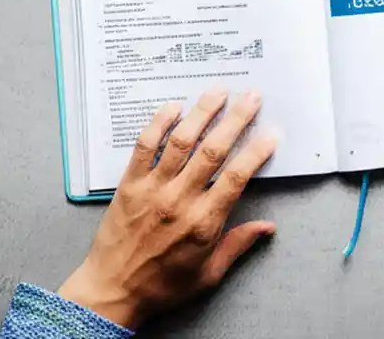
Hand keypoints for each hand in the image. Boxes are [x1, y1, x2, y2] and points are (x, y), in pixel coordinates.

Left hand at [58, 89, 276, 328]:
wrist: (112, 291)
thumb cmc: (162, 286)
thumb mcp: (209, 274)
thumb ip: (238, 245)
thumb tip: (268, 227)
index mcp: (204, 223)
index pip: (237, 177)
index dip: (256, 152)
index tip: (271, 133)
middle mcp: (179, 200)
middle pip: (213, 150)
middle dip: (236, 119)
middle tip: (252, 97)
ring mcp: (152, 189)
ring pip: (181, 141)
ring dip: (202, 113)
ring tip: (218, 91)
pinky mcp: (129, 185)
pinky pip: (144, 147)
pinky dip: (158, 124)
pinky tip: (173, 107)